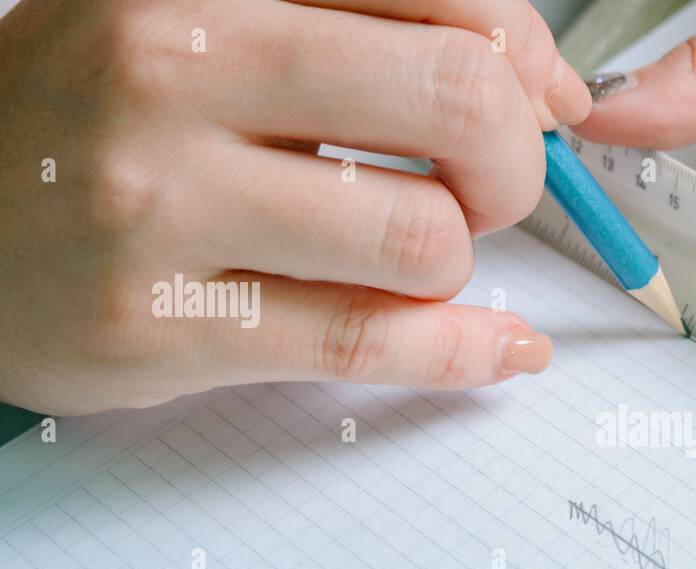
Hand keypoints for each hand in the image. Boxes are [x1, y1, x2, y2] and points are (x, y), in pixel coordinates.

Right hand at [0, 0, 589, 414]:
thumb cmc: (97, 124)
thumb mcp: (203, 24)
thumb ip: (362, 33)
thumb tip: (543, 87)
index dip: (524, 56)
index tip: (541, 100)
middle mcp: (173, 67)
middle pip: (459, 102)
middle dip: (512, 162)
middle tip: (489, 188)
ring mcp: (163, 203)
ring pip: (422, 237)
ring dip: (452, 263)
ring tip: (412, 260)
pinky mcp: (164, 323)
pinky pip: (368, 343)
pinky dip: (462, 353)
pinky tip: (497, 349)